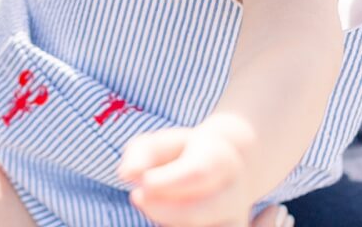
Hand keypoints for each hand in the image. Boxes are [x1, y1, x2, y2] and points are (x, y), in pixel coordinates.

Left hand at [118, 124, 258, 226]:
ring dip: (167, 221)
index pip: (196, 173)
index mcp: (220, 160)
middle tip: (136, 197)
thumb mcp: (159, 144)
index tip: (143, 183)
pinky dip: (173, 226)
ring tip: (160, 202)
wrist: (226, 172)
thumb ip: (141, 154)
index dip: (165, 182)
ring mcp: (234, 222)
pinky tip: (169, 215)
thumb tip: (127, 175)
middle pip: (196, 212)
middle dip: (161, 210)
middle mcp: (233, 194)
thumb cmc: (181, 156)